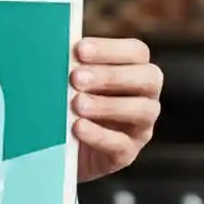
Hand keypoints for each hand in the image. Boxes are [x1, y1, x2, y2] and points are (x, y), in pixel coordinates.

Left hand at [70, 37, 162, 181]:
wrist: (61, 150)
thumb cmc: (69, 104)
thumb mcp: (72, 84)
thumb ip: (72, 67)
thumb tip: (55, 49)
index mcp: (134, 70)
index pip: (137, 52)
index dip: (110, 49)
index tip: (79, 50)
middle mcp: (145, 96)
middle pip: (148, 78)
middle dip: (110, 76)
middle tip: (75, 78)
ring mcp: (140, 127)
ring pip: (142, 111)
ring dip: (108, 105)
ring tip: (77, 104)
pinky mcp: (126, 154)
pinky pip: (121, 144)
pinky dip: (99, 135)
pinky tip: (78, 127)